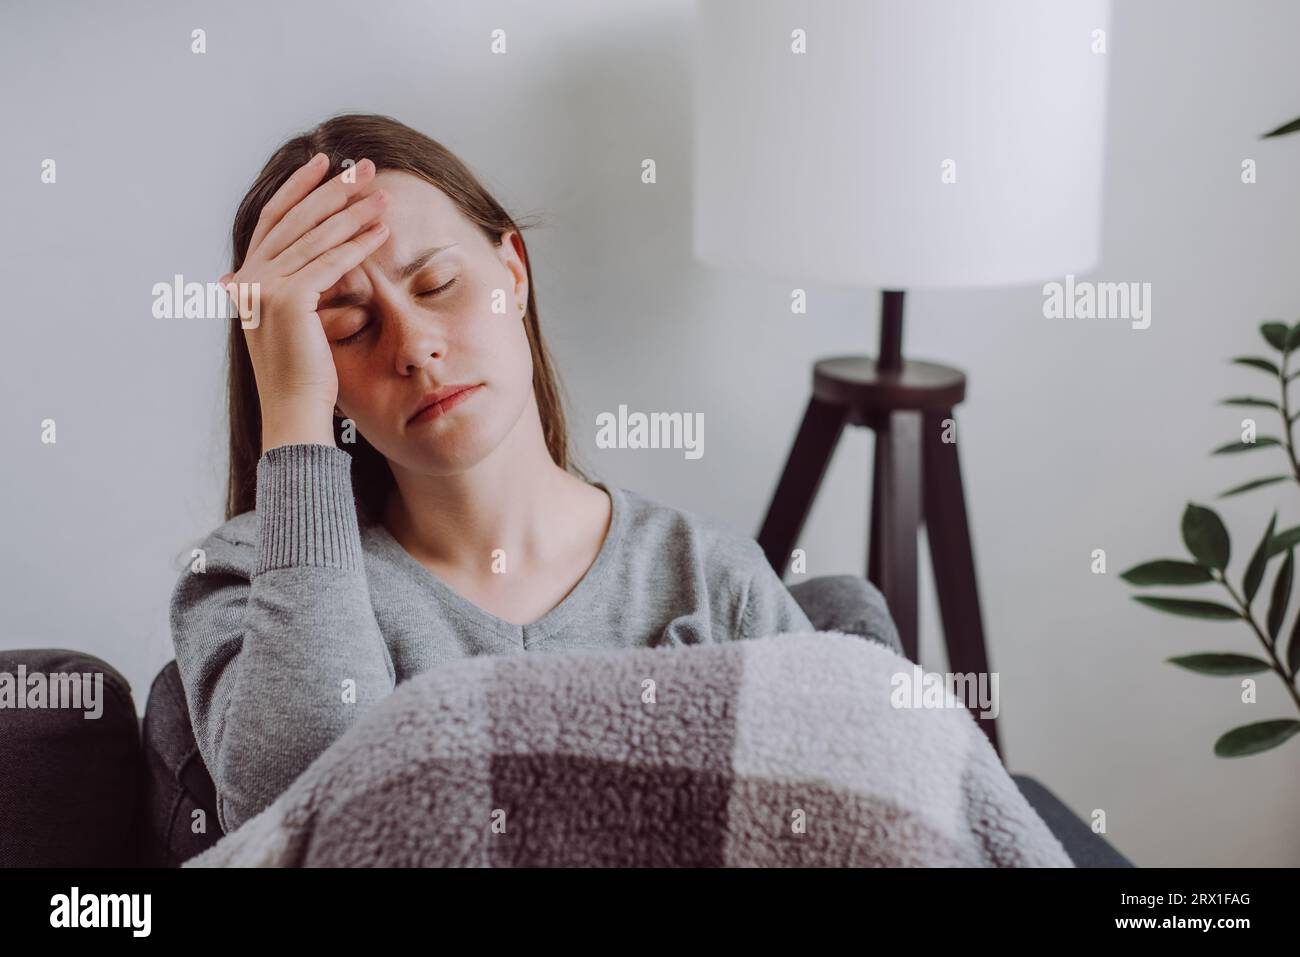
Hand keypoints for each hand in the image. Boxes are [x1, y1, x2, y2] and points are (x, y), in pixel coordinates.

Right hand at [218, 154, 388, 448]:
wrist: (294, 414)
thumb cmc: (303, 376)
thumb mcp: (294, 323)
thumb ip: (298, 289)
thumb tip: (321, 264)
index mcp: (246, 280)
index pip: (273, 220)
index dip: (299, 189)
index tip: (324, 164)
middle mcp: (250, 278)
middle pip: (297, 219)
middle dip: (333, 190)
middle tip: (365, 167)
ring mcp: (265, 288)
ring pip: (317, 237)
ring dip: (353, 212)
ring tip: (382, 194)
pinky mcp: (289, 301)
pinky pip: (332, 263)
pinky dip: (359, 244)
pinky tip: (382, 230)